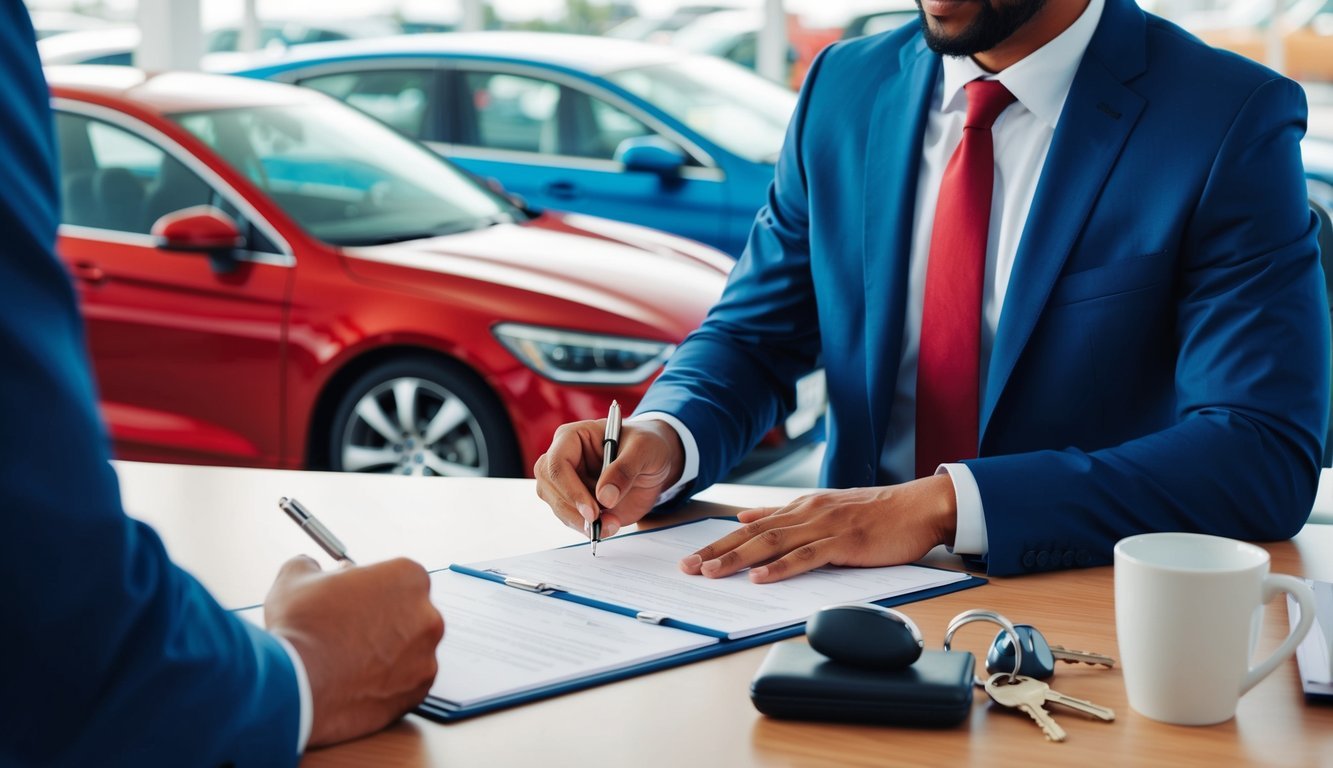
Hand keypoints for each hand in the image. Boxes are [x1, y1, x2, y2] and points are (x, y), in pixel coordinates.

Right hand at [264, 556, 443, 747]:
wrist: (293, 686)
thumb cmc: (299, 629)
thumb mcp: (296, 578)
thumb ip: (313, 566)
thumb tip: (311, 568)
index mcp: (409, 577)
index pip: (396, 579)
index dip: (369, 590)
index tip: (352, 601)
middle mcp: (428, 615)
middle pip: (409, 614)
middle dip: (382, 622)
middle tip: (349, 633)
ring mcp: (427, 656)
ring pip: (409, 652)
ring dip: (386, 654)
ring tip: (348, 662)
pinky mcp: (419, 692)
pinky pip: (406, 684)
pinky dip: (387, 684)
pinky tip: (356, 682)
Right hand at [534, 418, 684, 537]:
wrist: (655, 463)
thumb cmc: (647, 445)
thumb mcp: (644, 449)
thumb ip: (625, 469)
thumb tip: (604, 497)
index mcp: (573, 437)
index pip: (557, 463)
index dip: (570, 489)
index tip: (592, 511)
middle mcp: (563, 459)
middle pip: (549, 488)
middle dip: (573, 510)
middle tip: (599, 523)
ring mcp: (568, 483)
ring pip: (558, 507)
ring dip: (581, 523)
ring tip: (612, 524)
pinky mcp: (577, 502)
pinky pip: (572, 519)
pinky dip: (588, 529)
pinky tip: (609, 525)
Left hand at [678, 474, 958, 582]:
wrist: (918, 506)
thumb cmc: (876, 512)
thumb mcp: (823, 507)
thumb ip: (784, 514)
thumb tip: (744, 515)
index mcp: (801, 507)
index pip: (751, 526)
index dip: (719, 542)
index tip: (692, 557)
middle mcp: (807, 512)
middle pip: (753, 534)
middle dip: (717, 551)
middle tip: (689, 568)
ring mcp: (826, 526)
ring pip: (773, 543)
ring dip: (739, 558)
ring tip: (712, 572)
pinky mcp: (845, 541)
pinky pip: (808, 556)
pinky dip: (782, 567)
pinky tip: (762, 577)